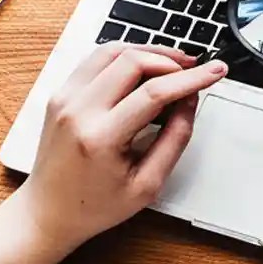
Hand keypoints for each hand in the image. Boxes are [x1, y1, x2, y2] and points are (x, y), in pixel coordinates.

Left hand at [17, 43, 227, 250]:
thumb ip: (175, 138)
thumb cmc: (94, 206)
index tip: (215, 70)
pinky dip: (124, 56)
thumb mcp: (148, 184)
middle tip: (194, 69)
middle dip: (171, 59)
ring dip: (148, 52)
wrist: (47, 213)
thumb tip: (189, 100)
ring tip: (172, 64)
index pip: (154, 92)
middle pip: (132, 61)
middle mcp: (77, 111)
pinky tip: (143, 67)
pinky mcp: (60, 95)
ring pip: (112, 50)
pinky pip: (95, 59)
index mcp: (100, 138)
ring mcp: (64, 99)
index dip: (192, 78)